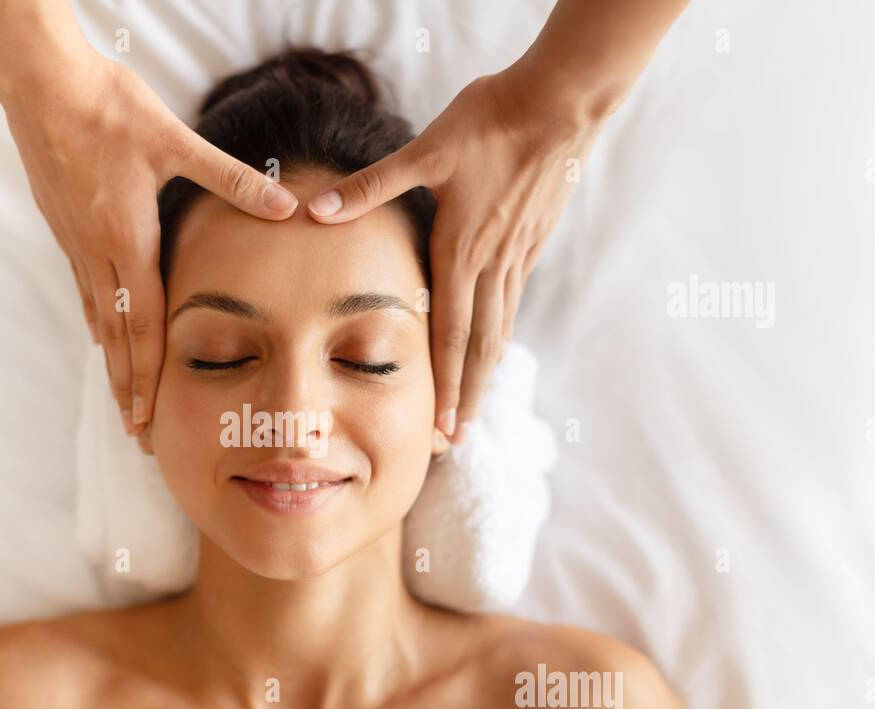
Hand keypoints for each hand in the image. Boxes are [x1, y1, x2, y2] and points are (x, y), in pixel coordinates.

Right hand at [0, 31, 298, 434]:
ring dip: (110, 364)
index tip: (144, 420)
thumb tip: (287, 206)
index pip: (140, 326)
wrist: (43, 82)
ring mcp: (75, 243)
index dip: (145, 378)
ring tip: (119, 400)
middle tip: (135, 434)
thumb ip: (233, 180)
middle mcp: (96, 252)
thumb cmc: (109, 107)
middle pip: (114, 339)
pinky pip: (84, 290)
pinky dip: (96, 323)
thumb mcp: (176, 141)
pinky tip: (100, 335)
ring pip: (96, 319)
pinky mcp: (63, 227)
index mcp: (126, 240)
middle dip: (126, 390)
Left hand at [304, 63, 600, 441]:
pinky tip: (496, 348)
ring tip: (477, 412)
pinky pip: (512, 302)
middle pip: (479, 345)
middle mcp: (492, 263)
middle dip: (467, 397)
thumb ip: (370, 187)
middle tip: (457, 440)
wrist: (559, 101)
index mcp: (462, 249)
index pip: (452, 332)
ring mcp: (516, 255)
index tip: (443, 425)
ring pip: (500, 329)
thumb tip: (316, 210)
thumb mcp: (424, 150)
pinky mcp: (530, 242)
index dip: (447, 383)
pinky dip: (501, 335)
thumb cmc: (489, 120)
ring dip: (486, 375)